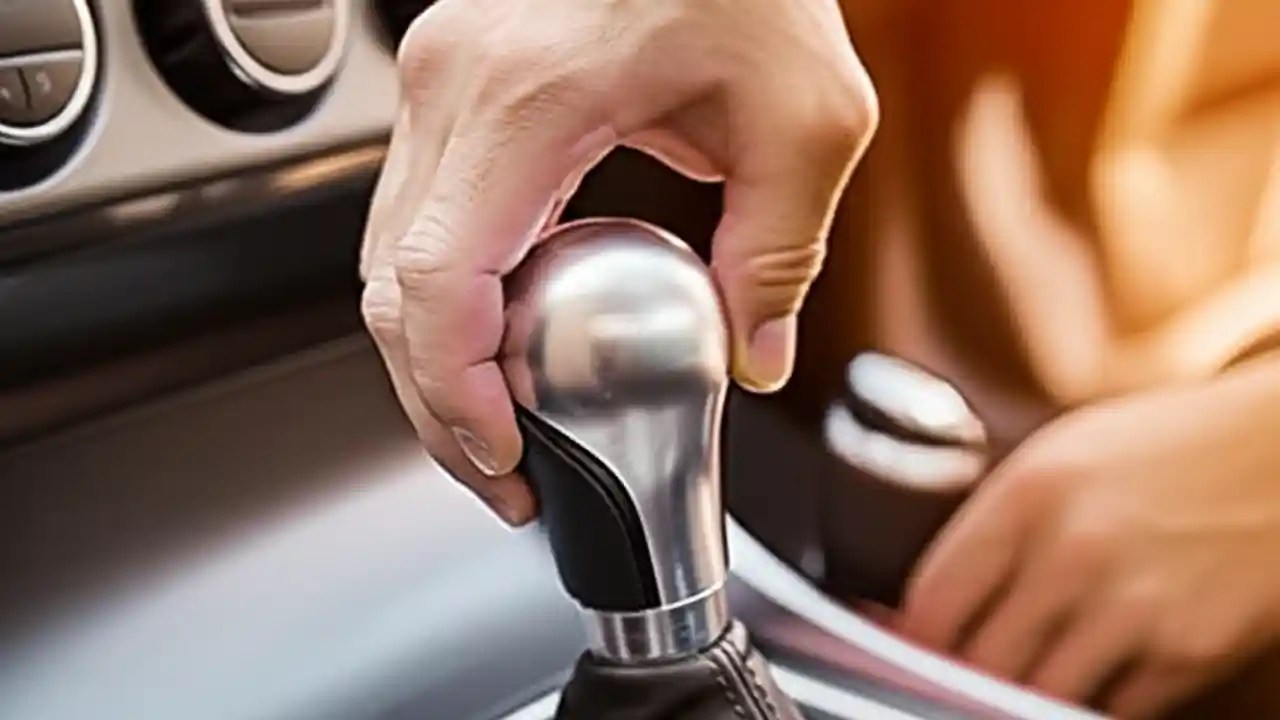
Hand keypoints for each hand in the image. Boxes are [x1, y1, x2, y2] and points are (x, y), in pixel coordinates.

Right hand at [360, 0, 877, 522]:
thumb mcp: (805, 118)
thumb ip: (780, 252)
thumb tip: (753, 356)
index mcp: (527, 99)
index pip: (436, 281)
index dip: (454, 393)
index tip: (504, 453)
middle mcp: (454, 89)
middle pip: (392, 288)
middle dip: (437, 403)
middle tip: (503, 470)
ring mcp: (442, 86)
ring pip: (391, 259)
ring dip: (434, 358)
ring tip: (500, 426)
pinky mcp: (457, 91)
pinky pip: (422, 220)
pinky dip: (448, 300)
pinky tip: (499, 343)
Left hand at [900, 359, 1279, 718]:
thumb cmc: (1166, 448)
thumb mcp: (1062, 458)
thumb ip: (997, 525)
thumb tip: (929, 598)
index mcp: (1028, 496)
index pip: (933, 597)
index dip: (906, 638)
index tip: (903, 649)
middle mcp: (1073, 554)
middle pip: (975, 659)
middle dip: (954, 676)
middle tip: (952, 675)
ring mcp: (1133, 609)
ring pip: (1033, 697)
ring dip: (1014, 698)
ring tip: (1013, 681)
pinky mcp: (1188, 652)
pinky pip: (1107, 712)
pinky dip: (1084, 706)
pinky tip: (1079, 682)